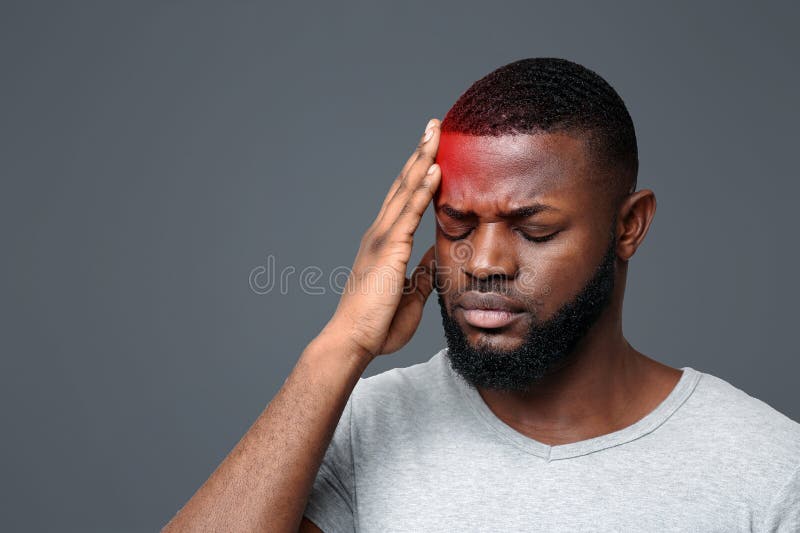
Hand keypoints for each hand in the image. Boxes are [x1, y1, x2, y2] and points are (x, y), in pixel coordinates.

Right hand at [320, 118, 441, 360]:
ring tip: (436, 132)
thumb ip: (422, 275)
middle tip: (434, 126)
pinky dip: (423, 189)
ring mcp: (382, 238)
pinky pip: (409, 213)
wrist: (353, 342)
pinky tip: (435, 168)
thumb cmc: (376, 325)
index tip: (434, 152)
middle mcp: (380, 234)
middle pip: (404, 184)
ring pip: (406, 189)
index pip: (406, 201)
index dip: (419, 174)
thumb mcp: (410, 296)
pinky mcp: (388, 249)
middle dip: (420, 153)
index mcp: (384, 244)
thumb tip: (436, 258)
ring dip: (422, 158)